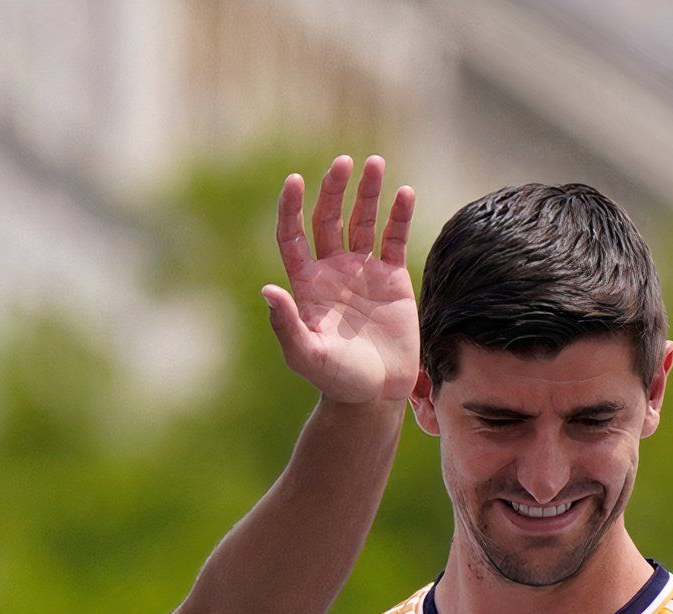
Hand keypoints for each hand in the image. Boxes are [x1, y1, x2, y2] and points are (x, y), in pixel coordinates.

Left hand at [264, 155, 417, 404]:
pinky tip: (405, 193)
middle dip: (334, 190)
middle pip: (328, 219)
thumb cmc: (335, 378)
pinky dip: (399, 216)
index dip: (292, 208)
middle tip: (343, 162)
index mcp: (306, 284)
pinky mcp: (392, 279)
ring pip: (363, 222)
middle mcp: (332, 271)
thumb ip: (286, 324)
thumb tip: (267, 291)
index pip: (293, 236)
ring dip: (368, 193)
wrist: (374, 393)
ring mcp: (362, 272)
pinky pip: (394, 239)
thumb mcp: (306, 354)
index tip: (294, 181)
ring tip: (374, 163)